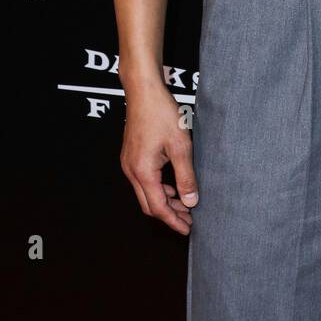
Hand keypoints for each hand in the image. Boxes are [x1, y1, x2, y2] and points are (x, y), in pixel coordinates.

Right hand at [119, 81, 198, 234]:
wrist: (143, 91)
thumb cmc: (162, 113)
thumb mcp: (181, 146)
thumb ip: (185, 176)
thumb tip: (191, 201)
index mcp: (142, 171)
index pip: (158, 207)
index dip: (173, 221)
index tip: (187, 229)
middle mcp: (131, 170)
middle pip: (149, 204)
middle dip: (169, 215)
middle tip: (189, 220)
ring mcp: (129, 163)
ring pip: (145, 193)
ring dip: (165, 201)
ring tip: (186, 204)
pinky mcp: (131, 156)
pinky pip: (143, 181)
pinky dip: (159, 188)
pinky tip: (174, 186)